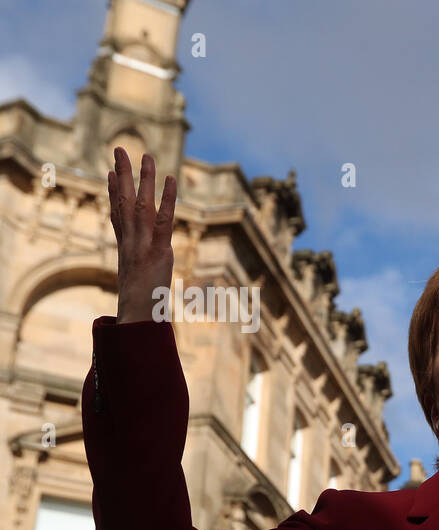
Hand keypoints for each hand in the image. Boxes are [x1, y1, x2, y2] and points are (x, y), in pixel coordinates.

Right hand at [107, 147, 176, 322]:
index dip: (113, 192)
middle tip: (119, 148)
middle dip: (122, 174)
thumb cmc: (138, 307)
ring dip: (143, 178)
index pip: (116, 214)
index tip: (112, 173)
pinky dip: (168, 199)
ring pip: (141, 204)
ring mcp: (142, 244)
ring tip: (145, 155)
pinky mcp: (158, 250)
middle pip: (123, 201)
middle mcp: (130, 242)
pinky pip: (164, 220)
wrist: (137, 318)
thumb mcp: (136, 284)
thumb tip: (139, 276)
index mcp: (125, 249)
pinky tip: (171, 180)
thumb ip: (139, 272)